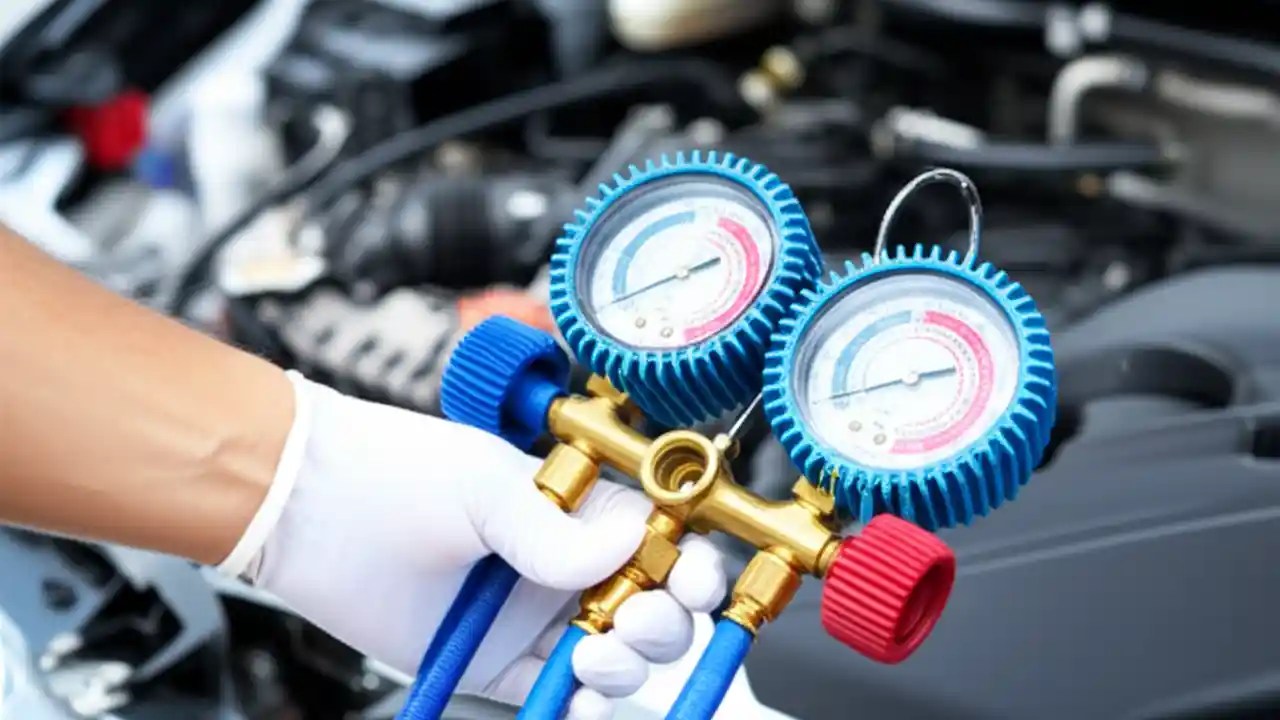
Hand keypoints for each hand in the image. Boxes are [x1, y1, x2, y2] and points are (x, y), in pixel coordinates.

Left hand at [221, 373, 725, 718]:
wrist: (308, 507)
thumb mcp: (483, 485)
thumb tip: (626, 549)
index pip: (662, 541)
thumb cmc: (396, 469)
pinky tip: (583, 697)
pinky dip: (584, 706)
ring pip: (618, 657)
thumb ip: (555, 529)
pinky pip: (559, 696)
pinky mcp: (499, 661)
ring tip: (596, 652)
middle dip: (666, 620)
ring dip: (629, 664)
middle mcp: (567, 563)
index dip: (690, 563)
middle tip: (637, 617)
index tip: (692, 578)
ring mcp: (535, 616)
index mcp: (580, 508)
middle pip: (656, 606)